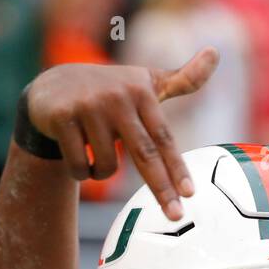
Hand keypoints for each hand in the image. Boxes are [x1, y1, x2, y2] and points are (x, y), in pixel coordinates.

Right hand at [24, 47, 219, 219]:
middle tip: (176, 216)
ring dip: (102, 173)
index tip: (190, 193)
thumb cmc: (110, 91)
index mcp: (141, 92)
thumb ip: (182, 79)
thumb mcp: (145, 82)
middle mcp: (116, 97)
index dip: (177, 168)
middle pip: (144, 154)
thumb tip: (216, 53)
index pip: (163, 138)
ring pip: (106, 166)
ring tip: (95, 154)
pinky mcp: (61, 118)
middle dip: (161, 189)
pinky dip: (81, 172)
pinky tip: (75, 154)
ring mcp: (88, 107)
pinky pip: (79, 166)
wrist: (52, 86)